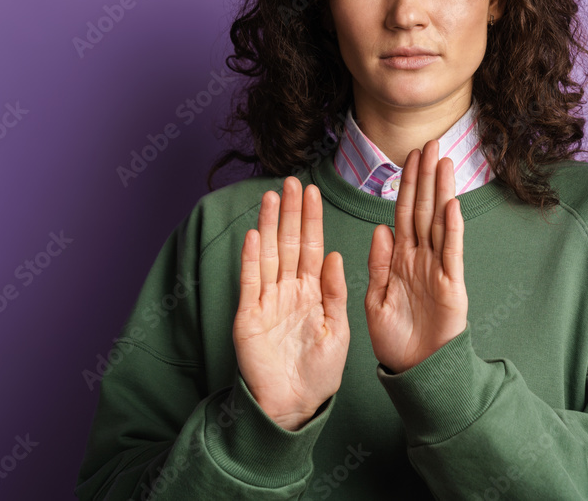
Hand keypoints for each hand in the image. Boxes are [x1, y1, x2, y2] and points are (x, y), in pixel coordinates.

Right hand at [233, 177, 349, 430]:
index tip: (313, 192)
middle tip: (291, 182)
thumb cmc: (320, 372)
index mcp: (312, 292)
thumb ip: (336, 292)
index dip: (312, 220)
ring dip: (269, 226)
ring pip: (268, 255)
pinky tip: (253, 236)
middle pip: (288, 244)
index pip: (311, 247)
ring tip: (272, 198)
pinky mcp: (250, 317)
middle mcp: (288, 291)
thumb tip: (334, 255)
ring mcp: (267, 301)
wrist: (295, 405)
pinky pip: (250, 283)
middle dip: (291, 213)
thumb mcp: (338, 329)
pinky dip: (251, 259)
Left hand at [364, 140, 467, 373]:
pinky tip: (451, 205)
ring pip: (438, 222)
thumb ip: (377, 264)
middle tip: (430, 144)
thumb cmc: (396, 340)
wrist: (415, 372)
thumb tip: (380, 229)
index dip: (405, 184)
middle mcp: (420, 258)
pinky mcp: (451, 285)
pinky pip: (450, 252)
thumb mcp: (375, 301)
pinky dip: (451, 228)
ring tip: (443, 162)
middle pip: (423, 209)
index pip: (402, 212)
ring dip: (441, 191)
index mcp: (399, 259)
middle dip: (425, 177)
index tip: (408, 156)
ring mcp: (437, 269)